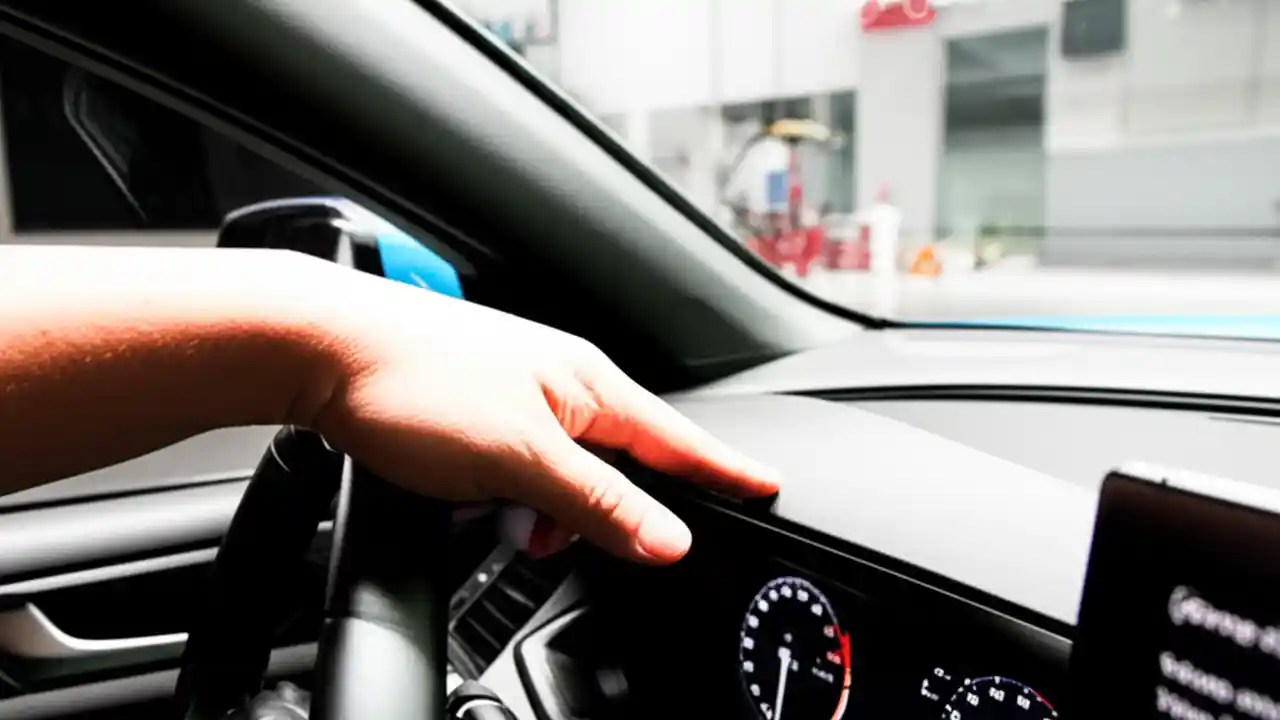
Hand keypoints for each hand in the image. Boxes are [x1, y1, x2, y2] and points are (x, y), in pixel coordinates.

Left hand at [307, 267, 779, 563]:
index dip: (723, 471)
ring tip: (490, 510)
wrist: (321, 346)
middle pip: (617, 465)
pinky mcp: (482, 403)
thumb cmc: (415, 381)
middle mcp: (562, 381)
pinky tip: (472, 492)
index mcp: (589, 385)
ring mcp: (521, 389)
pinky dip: (507, 487)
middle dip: (595, 512)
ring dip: (540, 504)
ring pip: (564, 467)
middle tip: (543, 535)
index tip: (764, 487)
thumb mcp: (520, 459)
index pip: (677, 441)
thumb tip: (666, 536)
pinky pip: (522, 458)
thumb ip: (598, 502)